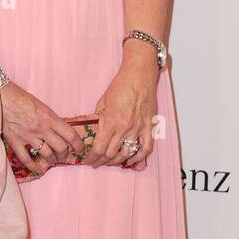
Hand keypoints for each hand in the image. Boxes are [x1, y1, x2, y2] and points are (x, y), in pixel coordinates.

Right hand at [0, 81, 84, 172]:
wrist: (0, 95)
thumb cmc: (21, 97)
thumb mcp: (42, 106)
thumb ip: (51, 119)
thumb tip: (60, 131)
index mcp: (50, 118)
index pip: (71, 135)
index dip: (79, 145)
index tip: (80, 150)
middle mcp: (41, 128)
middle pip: (61, 148)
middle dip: (65, 155)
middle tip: (64, 156)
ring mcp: (28, 136)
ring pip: (47, 154)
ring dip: (52, 160)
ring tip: (52, 160)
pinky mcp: (15, 141)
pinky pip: (26, 158)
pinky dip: (34, 166)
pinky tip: (39, 170)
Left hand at [86, 54, 158, 168]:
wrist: (139, 75)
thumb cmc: (121, 86)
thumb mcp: (102, 103)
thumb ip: (99, 120)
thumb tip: (95, 134)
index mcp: (111, 122)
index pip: (99, 149)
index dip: (92, 158)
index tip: (89, 160)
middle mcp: (125, 128)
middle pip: (112, 154)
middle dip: (102, 161)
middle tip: (96, 163)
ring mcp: (139, 129)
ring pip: (127, 154)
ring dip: (117, 162)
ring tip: (110, 162)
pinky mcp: (149, 126)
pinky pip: (146, 148)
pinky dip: (139, 158)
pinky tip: (131, 161)